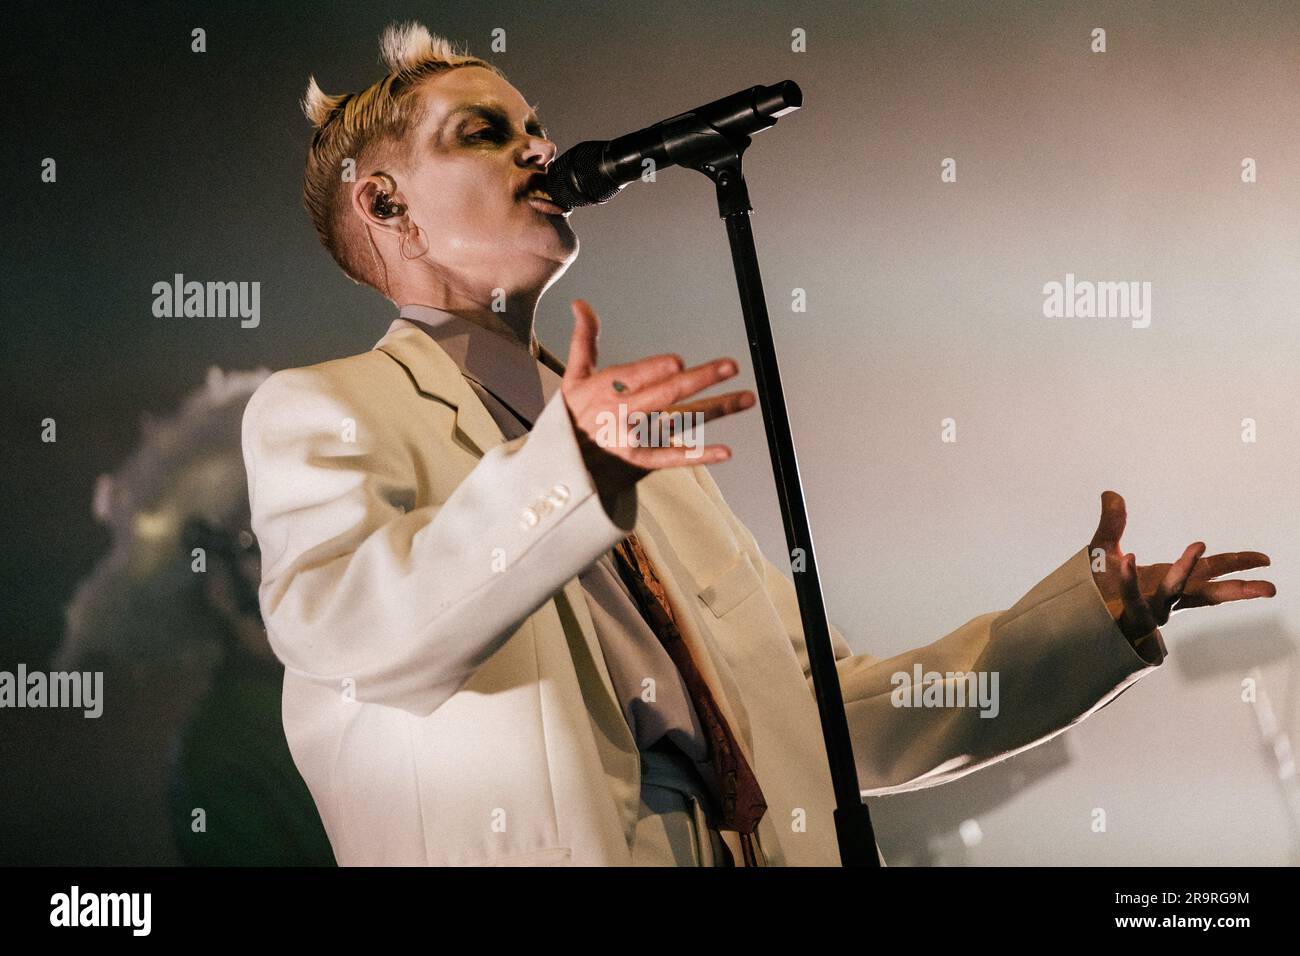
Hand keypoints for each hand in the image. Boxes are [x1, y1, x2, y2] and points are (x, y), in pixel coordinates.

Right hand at [561, 299, 755, 505]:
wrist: (560, 468)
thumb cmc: (570, 418)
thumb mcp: (573, 377)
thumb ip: (584, 340)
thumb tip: (581, 304)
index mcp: (606, 389)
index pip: (633, 377)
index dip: (655, 370)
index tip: (677, 363)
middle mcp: (623, 414)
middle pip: (666, 395)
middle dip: (700, 379)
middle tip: (729, 366)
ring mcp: (635, 439)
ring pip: (681, 421)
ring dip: (716, 410)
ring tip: (746, 398)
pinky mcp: (641, 462)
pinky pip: (674, 458)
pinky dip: (700, 455)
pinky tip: (725, 451)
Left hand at [1088, 490, 1275, 646]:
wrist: (1073, 619)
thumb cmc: (1093, 590)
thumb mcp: (1103, 549)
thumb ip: (1112, 523)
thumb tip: (1110, 494)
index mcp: (1168, 582)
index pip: (1210, 572)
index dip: (1236, 565)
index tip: (1264, 560)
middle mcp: (1165, 599)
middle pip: (1208, 591)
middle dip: (1238, 588)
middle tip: (1270, 587)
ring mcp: (1149, 609)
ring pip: (1174, 591)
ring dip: (1184, 569)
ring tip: (1199, 544)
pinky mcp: (1128, 615)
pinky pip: (1130, 595)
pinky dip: (1129, 577)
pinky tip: (1128, 558)